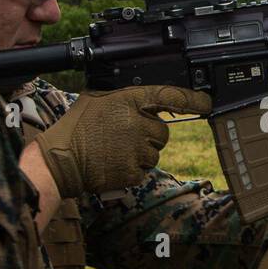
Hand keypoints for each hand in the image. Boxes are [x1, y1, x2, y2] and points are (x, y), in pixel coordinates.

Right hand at [34, 86, 211, 198]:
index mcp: (128, 101)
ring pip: (155, 153)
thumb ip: (124, 98)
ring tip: (115, 151)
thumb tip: (147, 102)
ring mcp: (135, 149)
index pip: (169, 96)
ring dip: (141, 154)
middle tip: (125, 137)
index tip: (206, 103)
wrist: (61, 160)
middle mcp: (136, 123)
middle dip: (149, 136)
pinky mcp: (133, 171)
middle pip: (162, 132)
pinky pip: (144, 170)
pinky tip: (114, 163)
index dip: (192, 100)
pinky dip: (132, 169)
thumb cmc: (76, 128)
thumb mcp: (97, 99)